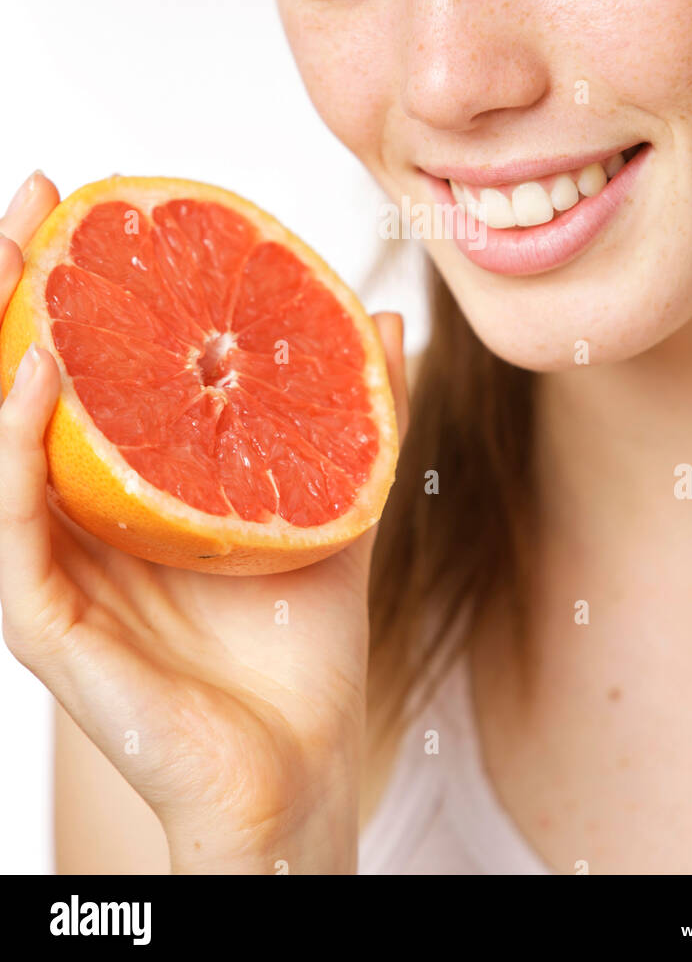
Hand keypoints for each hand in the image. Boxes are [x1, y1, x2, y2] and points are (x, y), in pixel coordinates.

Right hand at [0, 171, 409, 873]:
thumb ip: (353, 416)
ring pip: (0, 437)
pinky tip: (36, 372)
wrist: (301, 764)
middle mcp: (81, 515)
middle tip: (33, 197)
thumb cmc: (299, 647)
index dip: (77, 283)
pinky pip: (14, 516)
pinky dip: (14, 442)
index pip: (88, 368)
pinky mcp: (46, 617)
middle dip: (21, 286)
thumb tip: (384, 321)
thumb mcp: (328, 503)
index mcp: (133, 487)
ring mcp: (55, 564)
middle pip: (28, 382)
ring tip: (16, 252)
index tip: (86, 197)